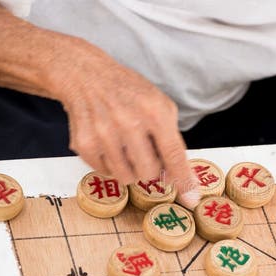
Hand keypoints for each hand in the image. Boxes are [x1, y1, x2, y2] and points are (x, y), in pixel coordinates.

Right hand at [58, 45, 199, 205]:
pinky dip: (109, 164)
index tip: (191, 200)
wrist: (87, 75)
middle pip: (148, 173)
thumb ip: (170, 139)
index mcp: (155, 111)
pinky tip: (107, 143)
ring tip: (124, 147)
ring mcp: (105, 133)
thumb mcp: (159, 105)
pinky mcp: (84, 142)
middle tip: (143, 155)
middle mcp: (130, 122)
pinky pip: (103, 172)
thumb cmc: (128, 92)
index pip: (174, 155)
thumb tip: (174, 177)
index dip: (184, 180)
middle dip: (149, 171)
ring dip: (129, 169)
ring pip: (125, 177)